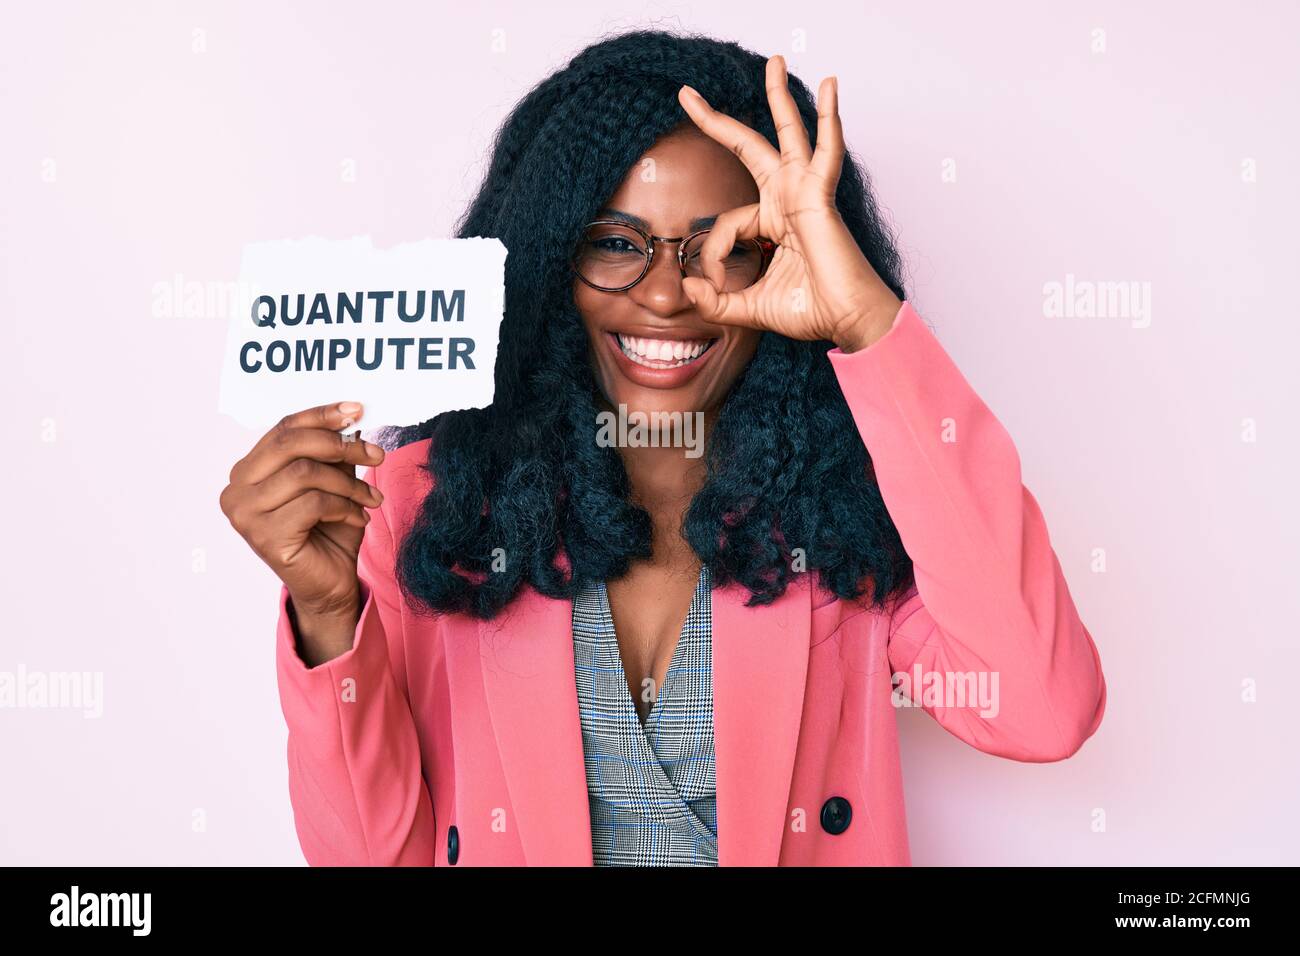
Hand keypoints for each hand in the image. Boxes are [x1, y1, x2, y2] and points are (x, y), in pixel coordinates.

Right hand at [219, 402, 384, 633]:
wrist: (329, 586)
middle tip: (375, 454)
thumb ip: (333, 453)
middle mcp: (237, 490)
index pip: (283, 429)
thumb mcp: (333, 483)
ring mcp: (245, 515)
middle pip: (290, 444)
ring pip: (305, 473)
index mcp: (247, 471)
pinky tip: (358, 517)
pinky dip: (345, 506)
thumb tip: (352, 417)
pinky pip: (313, 503)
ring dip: (349, 483)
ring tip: (371, 497)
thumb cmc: (328, 532)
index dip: (321, 415)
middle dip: (340, 444)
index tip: (356, 410)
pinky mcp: (265, 536)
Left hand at [677, 56, 901, 351]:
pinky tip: (831, 87)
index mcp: (770, 222)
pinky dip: (830, 119)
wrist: (846, 321)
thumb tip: (687, 289)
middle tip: (687, 95)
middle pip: (749, 149)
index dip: (710, 256)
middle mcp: (786, 201)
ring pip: (788, 134)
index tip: (713, 285)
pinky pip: (826, 151)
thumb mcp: (747, 308)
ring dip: (780, 96)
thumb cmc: (810, 311)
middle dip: (717, 122)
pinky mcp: (820, 197)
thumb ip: (715, 302)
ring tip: (774, 60)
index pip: (722, 224)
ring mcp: (804, 194)